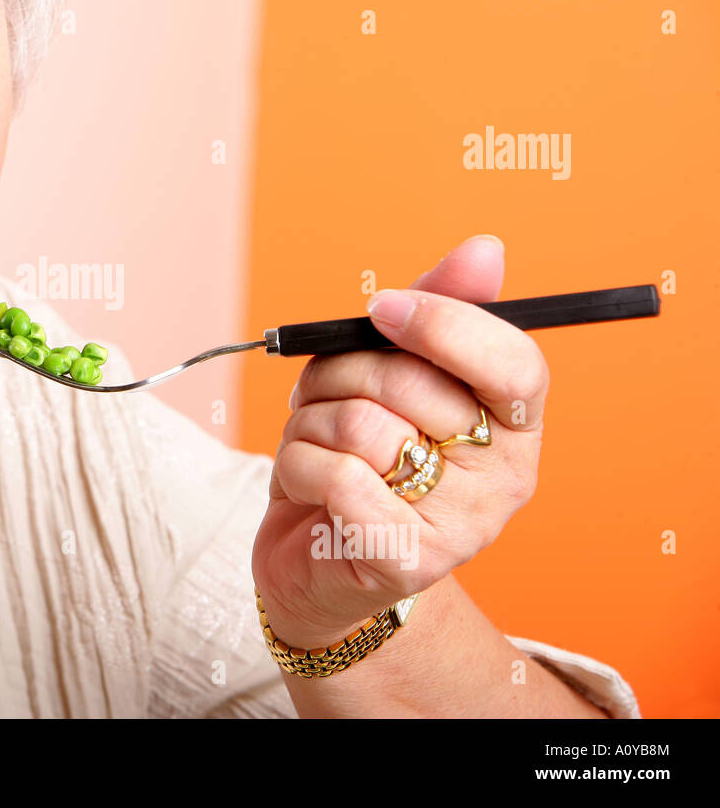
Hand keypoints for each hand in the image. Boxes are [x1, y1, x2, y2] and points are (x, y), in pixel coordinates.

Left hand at [251, 235, 548, 647]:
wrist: (320, 561)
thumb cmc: (358, 458)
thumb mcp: (389, 375)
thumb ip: (437, 309)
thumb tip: (486, 250)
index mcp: (515, 423)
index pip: (514, 361)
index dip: (442, 323)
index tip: (381, 309)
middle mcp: (506, 477)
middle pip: (415, 385)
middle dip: (342, 374)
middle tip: (326, 395)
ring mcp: (464, 526)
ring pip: (365, 425)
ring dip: (311, 422)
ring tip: (316, 443)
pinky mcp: (408, 561)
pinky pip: (336, 476)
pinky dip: (297, 465)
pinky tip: (305, 486)